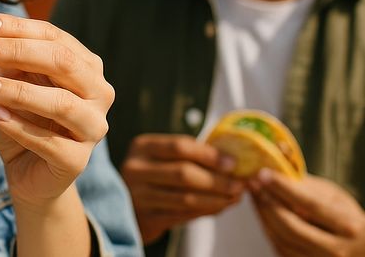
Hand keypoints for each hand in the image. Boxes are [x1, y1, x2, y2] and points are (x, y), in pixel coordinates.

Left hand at [0, 13, 113, 206]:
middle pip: (63, 62)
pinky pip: (50, 142)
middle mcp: (99, 92)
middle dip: (19, 52)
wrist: (29, 172)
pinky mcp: (78, 161)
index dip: (18, 28)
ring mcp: (93, 127)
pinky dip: (21, 127)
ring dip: (19, 91)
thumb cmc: (22, 119)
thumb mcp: (11, 84)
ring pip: (61, 103)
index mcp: (85, 65)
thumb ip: (7, 62)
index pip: (54, 37)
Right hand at [120, 133, 243, 244]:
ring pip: (186, 198)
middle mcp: (136, 168)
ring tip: (234, 198)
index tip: (234, 163)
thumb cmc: (152, 176)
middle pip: (184, 173)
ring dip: (216, 199)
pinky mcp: (146, 218)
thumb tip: (230, 161)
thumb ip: (187, 155)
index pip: (180, 146)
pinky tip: (219, 208)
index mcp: (142, 146)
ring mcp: (138, 195)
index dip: (210, 154)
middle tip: (240, 185)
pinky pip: (183, 216)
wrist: (125, 206)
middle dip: (217, 180)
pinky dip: (205, 212)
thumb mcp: (159, 158)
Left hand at [249, 170, 364, 256]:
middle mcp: (336, 249)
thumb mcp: (334, 195)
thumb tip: (276, 165)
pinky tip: (262, 210)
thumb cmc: (346, 215)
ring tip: (254, 193)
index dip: (284, 189)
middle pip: (291, 227)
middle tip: (252, 183)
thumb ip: (306, 185)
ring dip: (263, 215)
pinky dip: (267, 227)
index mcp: (348, 226)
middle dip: (268, 203)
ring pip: (281, 239)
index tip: (263, 173)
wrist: (363, 248)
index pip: (311, 205)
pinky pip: (279, 247)